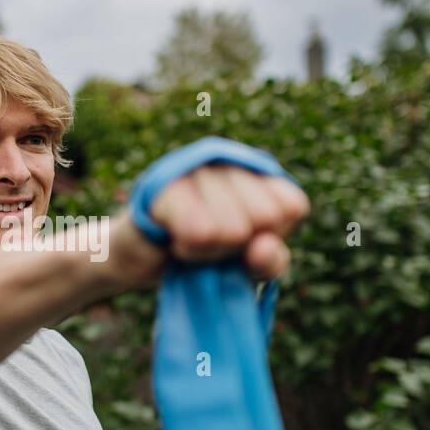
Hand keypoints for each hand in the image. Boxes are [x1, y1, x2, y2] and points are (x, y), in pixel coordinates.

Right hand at [100, 163, 310, 292]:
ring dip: (209, 252)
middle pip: (263, 216)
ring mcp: (196, 165)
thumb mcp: (247, 268)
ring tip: (188, 242)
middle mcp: (230, 160)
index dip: (269, 238)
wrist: (138, 259)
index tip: (244, 243)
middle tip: (211, 244)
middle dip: (237, 246)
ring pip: (232, 228)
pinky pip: (197, 230)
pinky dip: (189, 248)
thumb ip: (269, 261)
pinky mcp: (164, 182)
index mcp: (258, 175)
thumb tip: (262, 246)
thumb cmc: (199, 259)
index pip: (291, 205)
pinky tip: (173, 240)